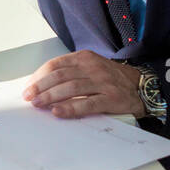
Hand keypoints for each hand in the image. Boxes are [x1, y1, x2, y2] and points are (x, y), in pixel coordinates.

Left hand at [22, 50, 142, 117]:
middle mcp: (93, 67)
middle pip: (60, 76)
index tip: (28, 87)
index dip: (39, 76)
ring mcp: (103, 82)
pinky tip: (58, 111)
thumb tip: (40, 86)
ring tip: (38, 104)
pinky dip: (71, 108)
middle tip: (29, 98)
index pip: (55, 64)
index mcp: (84, 58)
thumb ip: (69, 73)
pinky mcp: (112, 98)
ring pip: (72, 88)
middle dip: (41, 87)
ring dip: (51, 96)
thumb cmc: (109, 79)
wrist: (140, 87)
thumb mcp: (89, 68)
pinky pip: (88, 103)